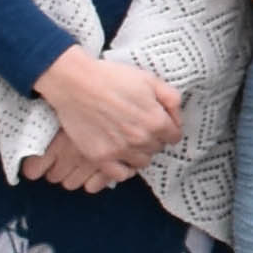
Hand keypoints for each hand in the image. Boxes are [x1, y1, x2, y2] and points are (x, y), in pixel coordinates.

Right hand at [26, 49, 179, 185]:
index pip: (174, 136)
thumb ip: (171, 99)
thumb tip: (177, 119)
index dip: (169, 128)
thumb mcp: (150, 79)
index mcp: (156, 120)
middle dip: (154, 138)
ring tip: (129, 141)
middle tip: (140, 127)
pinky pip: (120, 174)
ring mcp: (120, 150)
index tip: (160, 123)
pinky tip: (121, 158)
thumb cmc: (112, 78)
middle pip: (157, 148)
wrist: (75, 83)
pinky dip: (124, 169)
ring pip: (142, 162)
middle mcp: (141, 139)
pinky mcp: (100, 157)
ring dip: (140, 153)